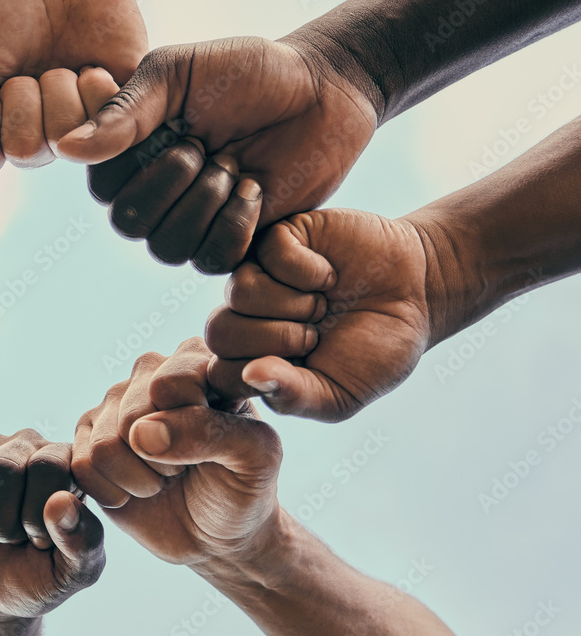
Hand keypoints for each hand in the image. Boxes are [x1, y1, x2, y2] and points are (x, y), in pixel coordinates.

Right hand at [0, 0, 146, 172]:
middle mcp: (35, 140)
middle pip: (24, 148)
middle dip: (20, 97)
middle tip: (23, 68)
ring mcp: (78, 131)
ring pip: (64, 136)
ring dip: (56, 89)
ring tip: (58, 65)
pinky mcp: (118, 114)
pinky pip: (109, 126)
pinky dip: (93, 87)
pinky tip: (88, 67)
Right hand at [0, 430, 104, 621]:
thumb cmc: (38, 577)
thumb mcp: (73, 572)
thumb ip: (84, 541)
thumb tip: (61, 503)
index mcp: (65, 462)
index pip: (48, 465)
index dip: (36, 514)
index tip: (38, 541)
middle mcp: (25, 445)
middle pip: (4, 466)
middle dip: (1, 521)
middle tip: (8, 539)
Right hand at [64, 36, 379, 269]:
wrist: (322, 92)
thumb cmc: (248, 72)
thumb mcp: (178, 72)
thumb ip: (125, 111)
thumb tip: (61, 147)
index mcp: (132, 153)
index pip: (103, 189)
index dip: (137, 165)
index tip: (177, 126)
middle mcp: (154, 193)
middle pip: (130, 224)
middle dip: (174, 184)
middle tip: (208, 147)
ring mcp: (192, 222)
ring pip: (168, 249)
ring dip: (206, 204)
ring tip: (235, 167)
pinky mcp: (232, 244)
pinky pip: (211, 262)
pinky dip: (235, 226)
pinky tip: (254, 190)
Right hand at [71, 338, 281, 569]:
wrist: (216, 533)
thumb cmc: (243, 486)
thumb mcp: (255, 457)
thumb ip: (210, 432)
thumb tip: (141, 434)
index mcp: (197, 360)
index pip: (171, 383)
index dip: (190, 426)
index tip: (218, 445)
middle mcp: (151, 371)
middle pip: (132, 413)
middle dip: (164, 458)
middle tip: (187, 467)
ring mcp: (114, 402)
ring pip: (105, 443)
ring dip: (140, 478)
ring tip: (164, 479)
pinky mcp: (88, 436)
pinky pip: (83, 466)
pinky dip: (115, 492)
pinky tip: (136, 490)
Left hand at [205, 209, 432, 421]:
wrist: (417, 293)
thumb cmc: (376, 350)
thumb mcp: (340, 394)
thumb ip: (293, 396)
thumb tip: (250, 376)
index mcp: (251, 360)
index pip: (219, 374)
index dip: (259, 374)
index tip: (304, 367)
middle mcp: (245, 318)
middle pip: (219, 332)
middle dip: (278, 339)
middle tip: (315, 334)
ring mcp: (257, 275)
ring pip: (239, 292)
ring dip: (294, 304)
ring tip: (321, 304)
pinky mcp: (275, 239)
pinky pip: (267, 253)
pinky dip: (308, 270)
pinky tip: (328, 275)